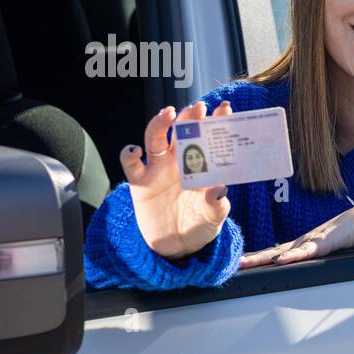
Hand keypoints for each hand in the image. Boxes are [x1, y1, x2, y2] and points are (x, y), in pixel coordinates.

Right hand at [122, 99, 232, 260]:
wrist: (177, 245)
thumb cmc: (200, 225)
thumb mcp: (213, 217)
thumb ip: (216, 204)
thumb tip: (220, 189)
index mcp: (202, 165)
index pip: (210, 137)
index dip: (216, 121)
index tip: (225, 108)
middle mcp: (179, 161)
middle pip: (182, 131)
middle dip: (189, 117)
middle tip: (198, 107)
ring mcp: (158, 169)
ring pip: (155, 138)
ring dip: (160, 124)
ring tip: (168, 114)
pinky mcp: (140, 182)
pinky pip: (130, 164)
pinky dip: (129, 154)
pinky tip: (136, 150)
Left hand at [239, 207, 353, 270]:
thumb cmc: (343, 235)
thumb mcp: (322, 249)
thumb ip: (309, 256)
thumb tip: (297, 265)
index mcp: (298, 245)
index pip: (271, 253)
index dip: (254, 257)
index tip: (238, 262)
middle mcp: (299, 243)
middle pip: (270, 253)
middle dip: (251, 259)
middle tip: (232, 263)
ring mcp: (308, 243)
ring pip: (280, 252)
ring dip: (261, 258)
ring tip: (245, 262)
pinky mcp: (321, 245)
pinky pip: (303, 252)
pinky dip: (291, 256)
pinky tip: (279, 260)